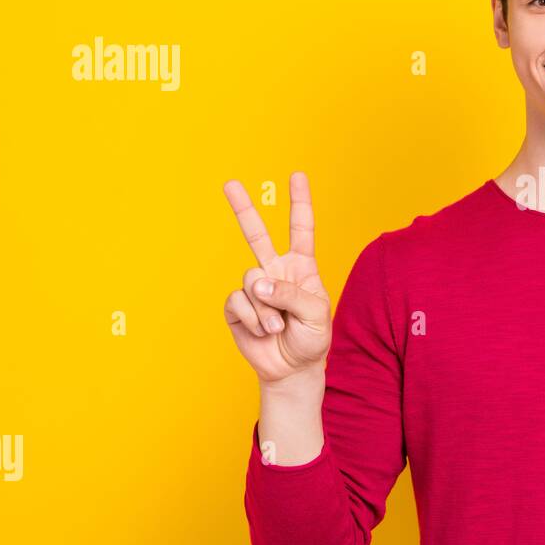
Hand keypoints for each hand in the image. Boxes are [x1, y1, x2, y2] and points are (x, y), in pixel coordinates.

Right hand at [222, 171, 332, 384]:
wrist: (292, 368)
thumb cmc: (311, 338)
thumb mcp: (315, 314)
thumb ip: (291, 294)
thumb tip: (258, 284)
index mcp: (301, 267)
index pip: (301, 229)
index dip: (299, 203)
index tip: (296, 176)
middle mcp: (275, 271)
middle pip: (257, 235)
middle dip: (243, 208)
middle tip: (230, 183)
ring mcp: (254, 288)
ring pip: (251, 280)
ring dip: (266, 308)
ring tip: (278, 327)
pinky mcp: (237, 306)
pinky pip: (238, 301)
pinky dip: (253, 318)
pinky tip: (263, 330)